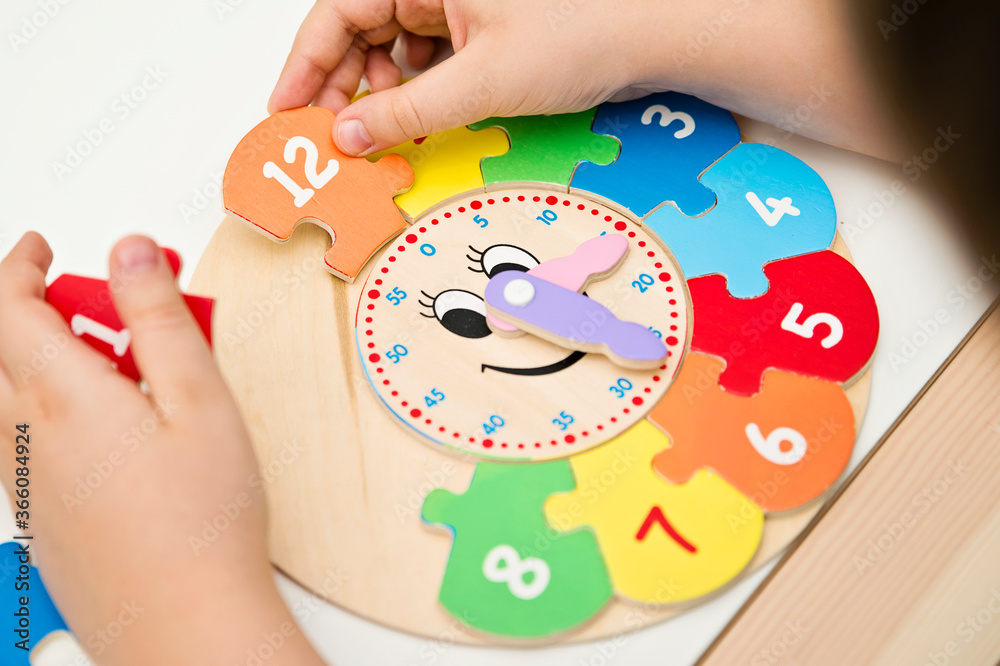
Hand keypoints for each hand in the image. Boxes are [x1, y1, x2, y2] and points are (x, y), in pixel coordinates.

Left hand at [0, 234, 322, 664]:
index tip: (42, 247)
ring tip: (111, 372)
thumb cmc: (203, 519)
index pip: (5, 308)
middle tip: (93, 306)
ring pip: (5, 398)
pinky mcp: (37, 519)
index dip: (17, 266)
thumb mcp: (198, 400)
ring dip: (37, 362)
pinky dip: (43, 411)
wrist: (184, 625)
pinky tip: (108, 435)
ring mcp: (25, 484)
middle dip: (30, 309)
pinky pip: (17, 442)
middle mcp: (23, 438)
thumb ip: (157, 318)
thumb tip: (128, 249)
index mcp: (60, 398)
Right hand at [268, 0, 897, 161]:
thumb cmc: (584, 34)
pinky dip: (420, 90)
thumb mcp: (482, 81)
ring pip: (395, 45)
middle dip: (346, 84)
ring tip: (386, 134)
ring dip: (385, 93)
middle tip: (336, 136)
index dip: (304, 63)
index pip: (337, 9)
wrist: (658, 34)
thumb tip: (348, 133)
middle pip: (362, 28)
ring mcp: (461, 0)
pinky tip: (421, 120)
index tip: (286, 111)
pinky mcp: (482, 23)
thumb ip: (407, 113)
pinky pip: (430, 55)